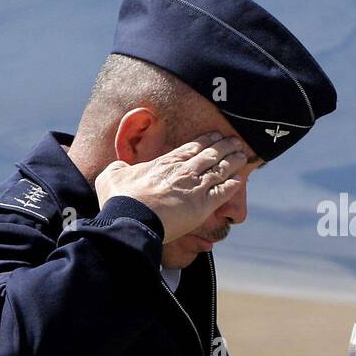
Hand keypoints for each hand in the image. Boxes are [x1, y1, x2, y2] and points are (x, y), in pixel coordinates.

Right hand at [96, 133, 245, 241]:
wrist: (132, 219)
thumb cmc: (120, 200)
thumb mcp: (112, 177)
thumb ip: (118, 169)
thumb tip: (118, 167)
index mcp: (164, 163)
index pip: (190, 148)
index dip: (205, 141)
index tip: (215, 136)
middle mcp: (183, 171)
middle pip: (209, 155)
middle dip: (224, 147)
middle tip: (235, 141)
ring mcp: (195, 187)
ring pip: (220, 170)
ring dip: (233, 162)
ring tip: (243, 156)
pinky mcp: (203, 206)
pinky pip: (223, 192)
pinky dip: (233, 185)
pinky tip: (241, 180)